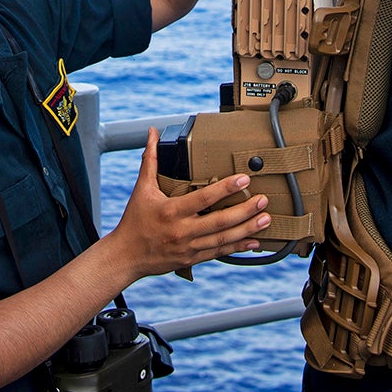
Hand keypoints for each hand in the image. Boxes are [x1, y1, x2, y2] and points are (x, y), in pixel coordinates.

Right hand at [106, 130, 270, 278]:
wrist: (126, 256)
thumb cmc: (134, 220)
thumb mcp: (142, 189)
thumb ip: (150, 160)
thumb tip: (152, 132)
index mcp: (170, 211)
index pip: (202, 198)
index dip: (224, 188)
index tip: (244, 179)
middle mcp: (181, 231)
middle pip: (218, 222)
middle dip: (244, 211)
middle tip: (263, 200)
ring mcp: (188, 247)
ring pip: (222, 239)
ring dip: (246, 229)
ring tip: (265, 219)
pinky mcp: (192, 258)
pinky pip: (219, 252)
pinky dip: (238, 247)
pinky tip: (254, 241)